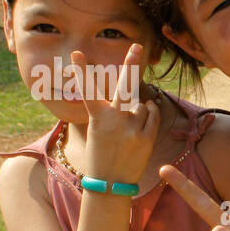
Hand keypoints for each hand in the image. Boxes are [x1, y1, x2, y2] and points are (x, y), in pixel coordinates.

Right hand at [76, 44, 159, 184]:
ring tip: (128, 128)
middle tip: (136, 46)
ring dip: (137, 109)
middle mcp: (116, 121)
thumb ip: (115, 112)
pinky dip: (148, 114)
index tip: (77, 53)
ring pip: (141, 104)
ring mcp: (133, 128)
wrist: (111, 183)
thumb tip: (139, 99)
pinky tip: (140, 123)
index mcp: (98, 118)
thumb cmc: (101, 154)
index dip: (83, 72)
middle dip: (130, 64)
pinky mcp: (147, 136)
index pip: (89, 91)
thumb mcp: (99, 131)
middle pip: (124, 87)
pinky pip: (151, 114)